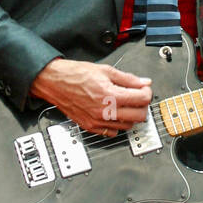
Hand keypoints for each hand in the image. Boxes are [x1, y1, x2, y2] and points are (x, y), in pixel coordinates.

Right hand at [30, 58, 151, 134]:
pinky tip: (114, 114)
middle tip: (139, 97)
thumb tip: (143, 82)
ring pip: (127, 126)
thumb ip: (128, 78)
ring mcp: (98, 121)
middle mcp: (105, 111)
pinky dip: (118, 125)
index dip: (147, 92)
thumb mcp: (106, 70)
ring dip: (131, 115)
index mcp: (110, 95)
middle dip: (142, 105)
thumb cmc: (76, 74)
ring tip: (126, 104)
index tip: (144, 89)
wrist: (55, 82)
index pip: (142, 99)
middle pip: (138, 116)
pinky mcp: (91, 127)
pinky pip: (112, 132)